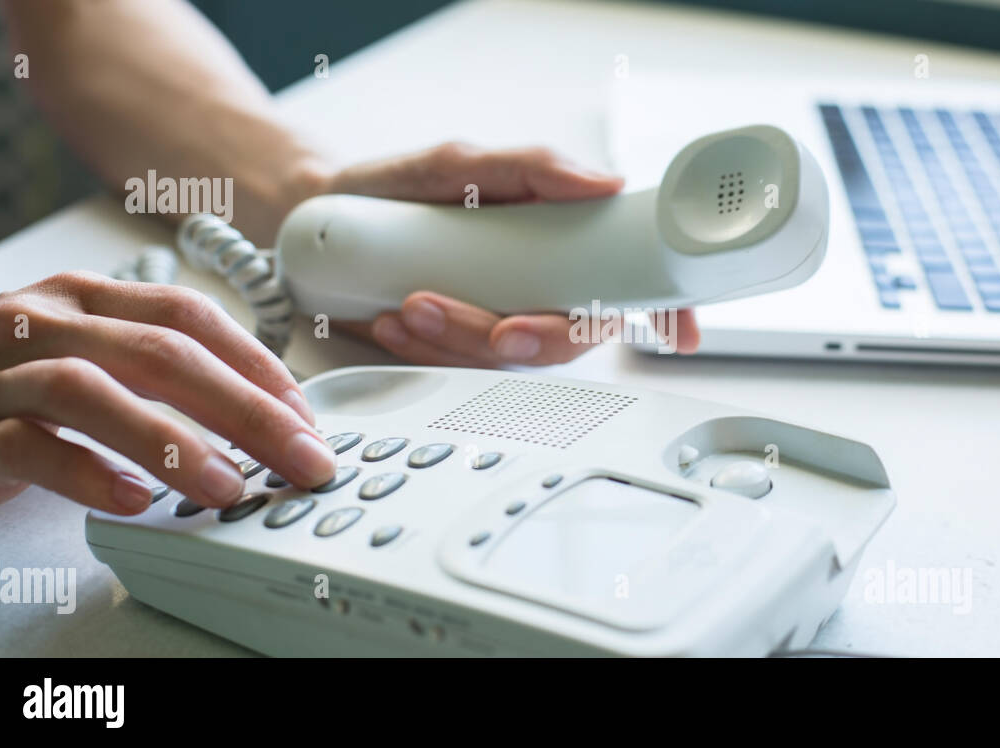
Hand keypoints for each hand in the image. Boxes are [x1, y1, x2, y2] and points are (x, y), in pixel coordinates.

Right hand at [0, 272, 336, 514]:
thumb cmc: (11, 392)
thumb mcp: (89, 363)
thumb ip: (159, 373)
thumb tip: (268, 414)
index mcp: (84, 299)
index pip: (187, 314)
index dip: (255, 362)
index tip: (305, 415)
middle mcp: (40, 323)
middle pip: (158, 351)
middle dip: (243, 407)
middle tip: (299, 455)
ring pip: (88, 391)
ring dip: (169, 440)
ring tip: (226, 485)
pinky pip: (25, 446)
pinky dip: (84, 472)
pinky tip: (133, 499)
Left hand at [323, 143, 699, 365]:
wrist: (322, 217)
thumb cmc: (398, 186)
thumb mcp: (459, 162)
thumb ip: (532, 168)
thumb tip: (603, 184)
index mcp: (559, 238)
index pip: (631, 278)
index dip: (668, 309)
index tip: (677, 335)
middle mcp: (539, 283)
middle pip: (573, 334)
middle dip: (532, 335)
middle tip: (487, 321)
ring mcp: (500, 317)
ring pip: (513, 359)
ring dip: (461, 341)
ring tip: (409, 303)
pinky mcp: (458, 347)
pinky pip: (461, 369)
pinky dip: (426, 351)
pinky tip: (393, 323)